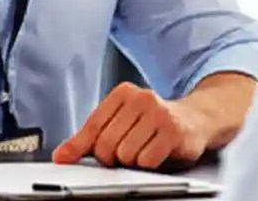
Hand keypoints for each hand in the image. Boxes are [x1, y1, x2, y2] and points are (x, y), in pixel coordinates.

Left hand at [52, 83, 210, 169]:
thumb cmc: (154, 122)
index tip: (67, 160)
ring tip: (144, 149)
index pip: (93, 125)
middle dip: (112, 157)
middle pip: (107, 143)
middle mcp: (141, 98)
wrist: (196, 119)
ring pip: (126, 155)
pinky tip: (157, 153)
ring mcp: (159, 113)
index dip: (83, 147)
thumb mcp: (120, 122)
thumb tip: (62, 155)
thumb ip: (88, 138)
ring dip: (133, 161)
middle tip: (125, 152)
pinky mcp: (174, 131)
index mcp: (123, 93)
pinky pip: (147, 161)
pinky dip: (149, 164)